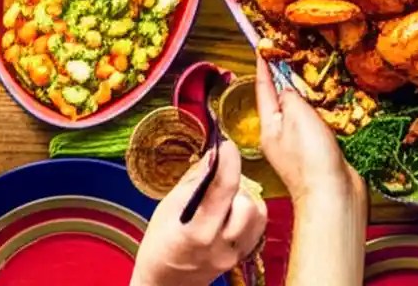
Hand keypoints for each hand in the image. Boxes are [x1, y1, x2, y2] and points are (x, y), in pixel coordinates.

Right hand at [130, 142, 266, 285]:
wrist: (165, 284)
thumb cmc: (160, 245)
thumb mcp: (167, 208)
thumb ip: (195, 181)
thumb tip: (214, 154)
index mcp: (197, 232)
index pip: (224, 188)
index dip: (228, 161)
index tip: (226, 145)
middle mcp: (221, 246)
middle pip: (247, 202)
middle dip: (235, 184)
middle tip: (218, 180)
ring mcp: (235, 254)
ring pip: (258, 213)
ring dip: (245, 197)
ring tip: (224, 198)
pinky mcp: (244, 256)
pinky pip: (258, 226)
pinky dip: (249, 211)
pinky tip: (231, 211)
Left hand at [255, 57, 363, 207]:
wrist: (334, 195)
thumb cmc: (311, 159)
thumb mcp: (296, 117)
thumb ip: (290, 96)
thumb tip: (287, 87)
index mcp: (268, 127)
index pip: (263, 88)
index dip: (263, 66)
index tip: (264, 47)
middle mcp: (280, 136)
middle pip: (280, 100)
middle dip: (286, 78)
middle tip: (292, 54)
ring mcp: (299, 146)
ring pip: (300, 111)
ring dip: (306, 93)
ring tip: (312, 73)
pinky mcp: (319, 152)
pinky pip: (317, 124)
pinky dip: (321, 110)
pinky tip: (331, 103)